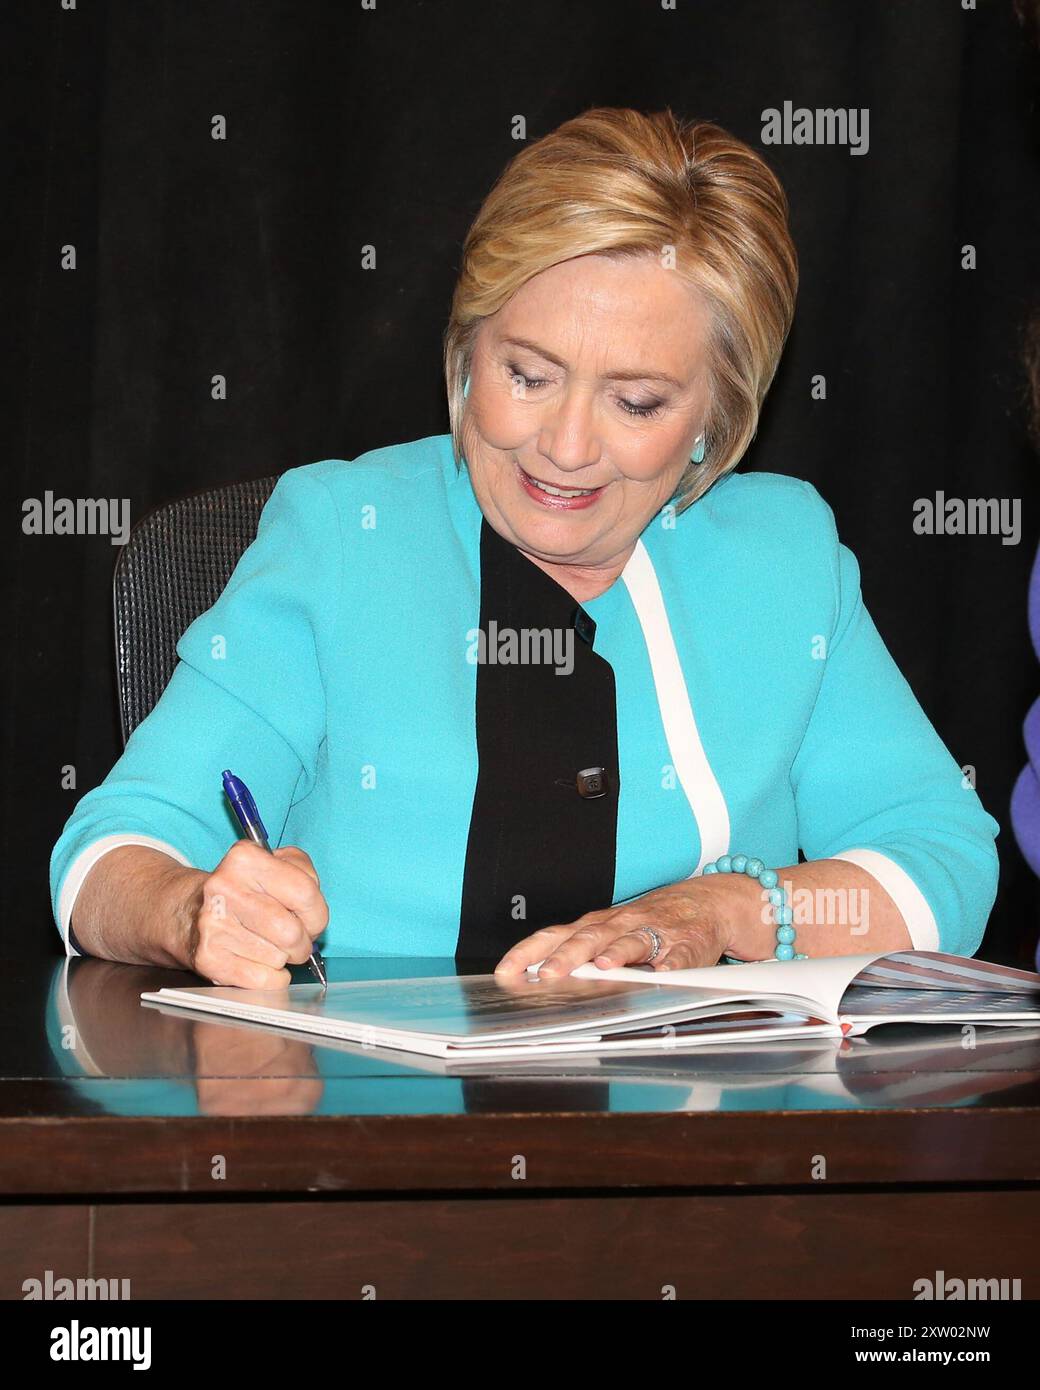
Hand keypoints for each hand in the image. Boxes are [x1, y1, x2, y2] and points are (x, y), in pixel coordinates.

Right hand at [174, 841, 328, 989]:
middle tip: (296, 940)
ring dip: (283, 958)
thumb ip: (304, 873)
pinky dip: (271, 977)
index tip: (312, 919)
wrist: (190, 912)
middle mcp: (225, 888)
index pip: (304, 893)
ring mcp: (213, 925)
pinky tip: (259, 960)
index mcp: (245, 859)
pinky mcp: (208, 957)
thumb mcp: (275, 863)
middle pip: (291, 932)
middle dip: (303, 943)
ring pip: (278, 958)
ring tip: (269, 944)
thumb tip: (314, 909)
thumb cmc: (243, 890)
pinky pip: (262, 980)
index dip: (317, 914)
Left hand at [494, 876, 753, 979]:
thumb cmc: (646, 922)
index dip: (529, 953)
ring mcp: (654, 932)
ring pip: (631, 942)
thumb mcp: (606, 932)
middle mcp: (620, 925)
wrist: (706, 902)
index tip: (505, 972)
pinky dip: (672, 963)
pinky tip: (665, 973)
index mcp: (596, 926)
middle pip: (589, 938)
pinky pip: (679, 955)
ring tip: (604, 968)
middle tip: (549, 975)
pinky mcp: (687, 944)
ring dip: (617, 954)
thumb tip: (531, 976)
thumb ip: (574, 950)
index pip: (554, 936)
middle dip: (568, 957)